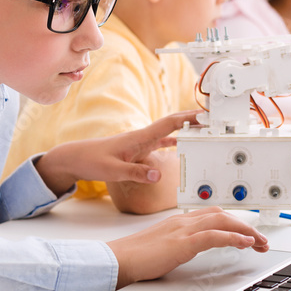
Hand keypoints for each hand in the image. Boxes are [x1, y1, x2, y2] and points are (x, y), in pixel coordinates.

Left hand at [35, 110, 199, 195]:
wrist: (75, 158)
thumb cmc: (91, 161)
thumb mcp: (114, 171)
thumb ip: (136, 173)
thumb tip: (158, 175)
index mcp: (140, 138)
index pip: (170, 123)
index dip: (189, 118)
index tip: (206, 115)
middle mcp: (143, 136)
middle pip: (174, 123)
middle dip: (194, 119)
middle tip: (215, 118)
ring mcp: (141, 142)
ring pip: (169, 131)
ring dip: (187, 128)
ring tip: (205, 129)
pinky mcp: (138, 148)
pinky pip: (162, 141)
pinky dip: (175, 140)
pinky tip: (183, 144)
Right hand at [108, 206, 270, 288]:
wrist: (117, 260)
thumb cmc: (135, 257)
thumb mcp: (163, 246)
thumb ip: (179, 243)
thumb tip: (193, 248)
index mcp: (179, 221)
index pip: (214, 214)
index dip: (234, 222)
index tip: (248, 233)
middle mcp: (183, 221)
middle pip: (223, 215)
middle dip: (246, 226)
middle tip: (262, 241)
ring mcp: (183, 230)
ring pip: (223, 222)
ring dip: (246, 232)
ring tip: (261, 243)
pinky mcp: (182, 243)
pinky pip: (214, 236)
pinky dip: (233, 237)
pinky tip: (246, 243)